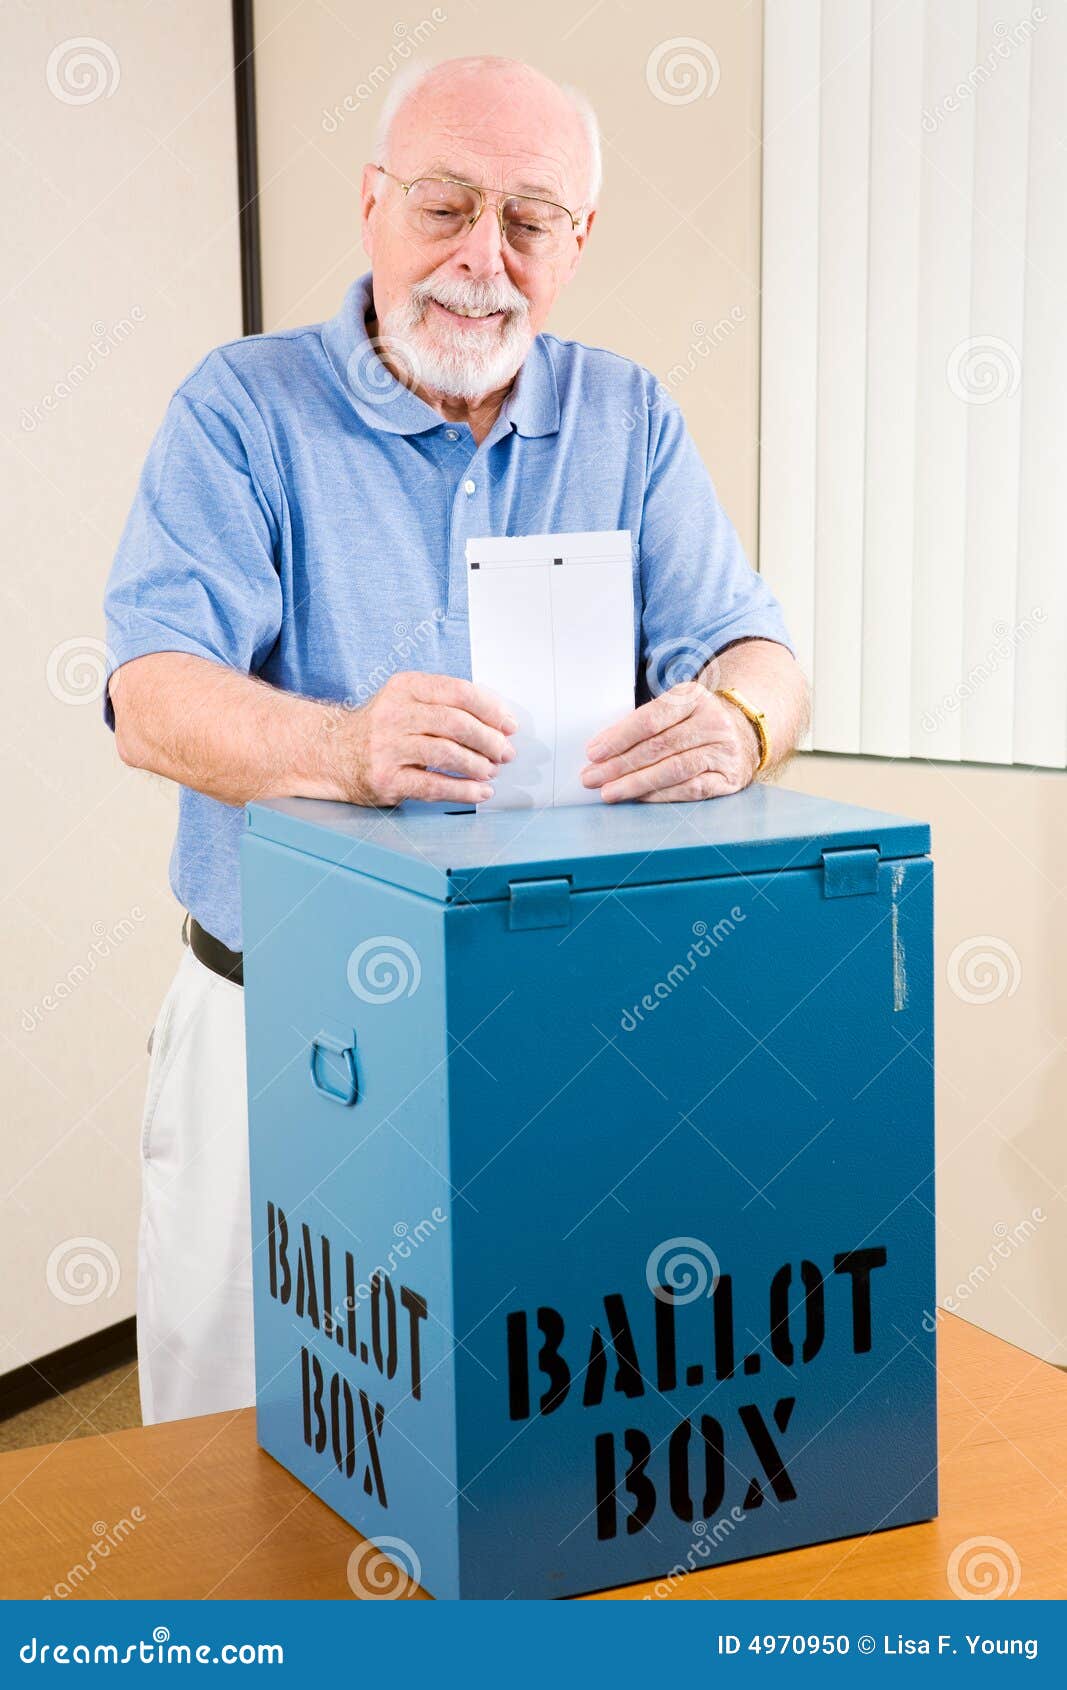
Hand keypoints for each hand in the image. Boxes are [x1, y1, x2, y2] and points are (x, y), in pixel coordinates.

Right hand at [344, 671, 516, 806]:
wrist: (332, 752)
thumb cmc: (380, 728)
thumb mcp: (406, 700)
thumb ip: (446, 703)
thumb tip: (499, 723)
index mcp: (405, 687)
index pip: (458, 692)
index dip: (491, 709)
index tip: (509, 725)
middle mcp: (394, 714)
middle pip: (456, 723)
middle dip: (489, 740)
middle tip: (505, 753)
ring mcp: (387, 747)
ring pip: (447, 754)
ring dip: (478, 765)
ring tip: (491, 771)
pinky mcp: (386, 778)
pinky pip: (433, 785)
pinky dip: (463, 790)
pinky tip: (480, 792)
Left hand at [580, 681, 760, 802]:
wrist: (744, 733)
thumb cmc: (694, 722)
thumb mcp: (674, 709)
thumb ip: (643, 724)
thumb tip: (601, 750)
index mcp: (693, 696)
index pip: (650, 719)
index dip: (619, 737)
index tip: (593, 753)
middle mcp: (712, 721)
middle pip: (659, 746)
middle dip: (620, 764)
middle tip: (592, 777)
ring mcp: (724, 749)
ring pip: (674, 769)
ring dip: (636, 783)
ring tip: (609, 792)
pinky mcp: (729, 777)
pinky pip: (691, 788)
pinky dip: (661, 794)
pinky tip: (639, 798)